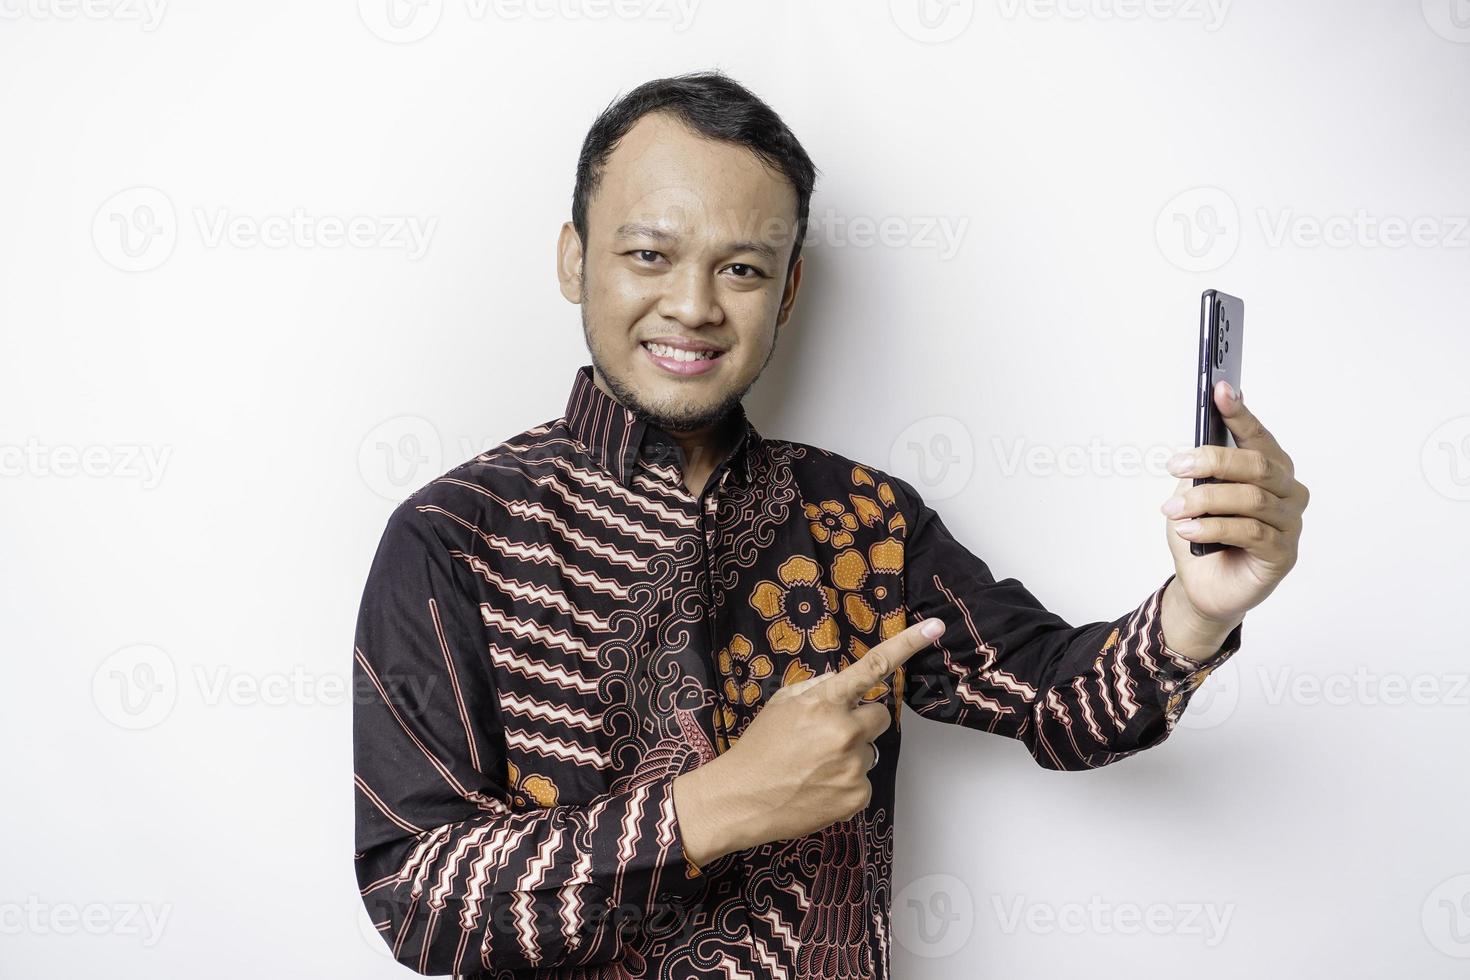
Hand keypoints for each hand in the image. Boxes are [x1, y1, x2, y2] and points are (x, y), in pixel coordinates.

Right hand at [672, 617, 943, 863]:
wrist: (741, 799)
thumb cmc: (758, 748)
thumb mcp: (782, 703)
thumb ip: (817, 687)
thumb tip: (842, 682)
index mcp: (826, 701)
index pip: (875, 666)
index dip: (908, 644)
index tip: (935, 628)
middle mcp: (846, 731)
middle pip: (880, 717)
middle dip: (861, 721)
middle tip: (827, 736)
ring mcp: (854, 766)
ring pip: (868, 751)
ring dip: (849, 755)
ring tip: (814, 766)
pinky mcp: (858, 796)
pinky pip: (863, 781)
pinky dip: (846, 783)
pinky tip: (818, 786)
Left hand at [1160, 380, 1309, 628]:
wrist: (1204, 586)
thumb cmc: (1202, 535)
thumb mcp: (1193, 496)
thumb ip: (1201, 473)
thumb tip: (1196, 455)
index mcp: (1270, 469)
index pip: (1257, 436)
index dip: (1239, 412)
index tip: (1219, 389)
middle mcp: (1287, 491)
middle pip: (1256, 465)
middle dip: (1212, 460)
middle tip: (1176, 464)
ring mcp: (1290, 523)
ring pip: (1251, 498)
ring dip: (1205, 500)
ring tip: (1173, 509)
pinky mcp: (1283, 554)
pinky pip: (1249, 532)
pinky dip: (1213, 526)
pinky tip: (1188, 529)